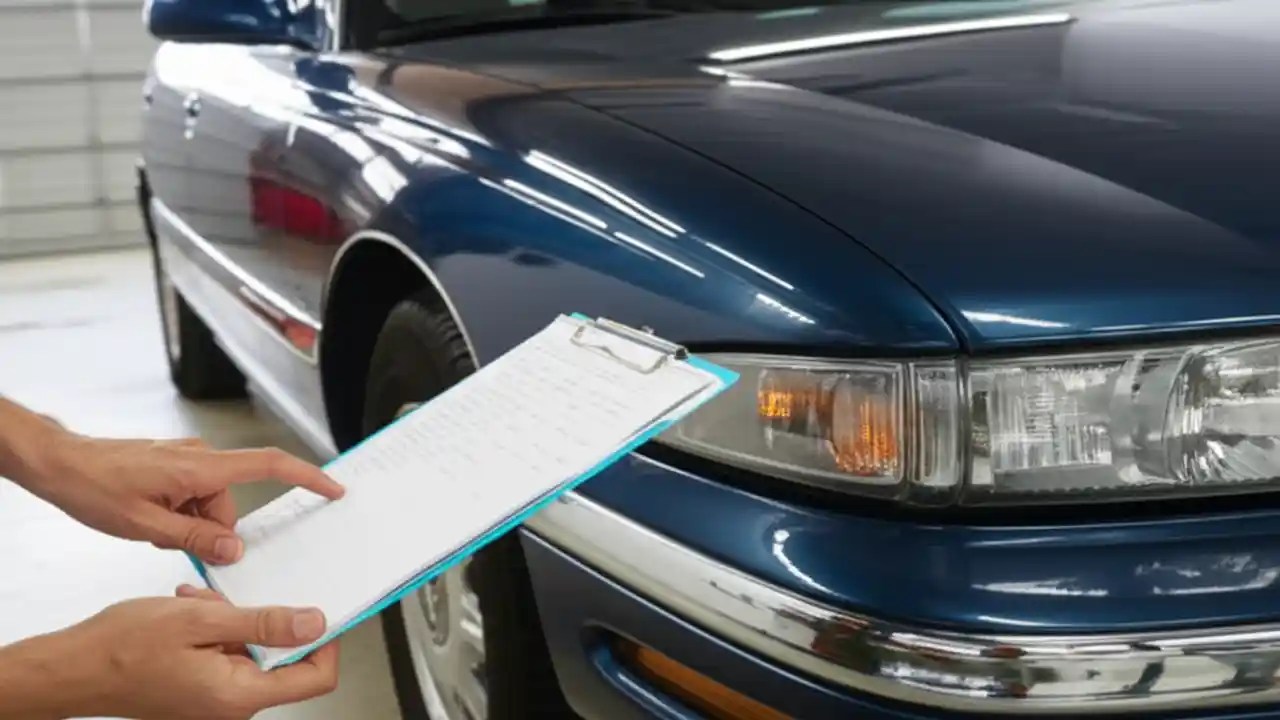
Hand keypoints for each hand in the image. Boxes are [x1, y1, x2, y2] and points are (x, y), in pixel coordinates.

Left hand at [25, 436, 343, 564]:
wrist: (58, 463)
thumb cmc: (93, 486)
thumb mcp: (144, 525)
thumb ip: (194, 538)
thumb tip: (233, 549)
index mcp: (200, 468)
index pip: (269, 465)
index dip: (307, 476)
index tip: (332, 489)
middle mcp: (199, 458)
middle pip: (231, 502)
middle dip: (213, 530)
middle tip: (176, 544)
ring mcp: (185, 460)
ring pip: (209, 504)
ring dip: (190, 525)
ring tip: (152, 530)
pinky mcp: (172, 465)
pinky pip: (192, 496)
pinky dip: (179, 515)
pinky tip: (150, 520)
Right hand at [43, 590, 337, 719]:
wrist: (71, 668)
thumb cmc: (122, 648)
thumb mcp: (202, 620)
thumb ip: (264, 623)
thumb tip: (314, 623)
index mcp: (239, 694)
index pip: (315, 677)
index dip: (326, 641)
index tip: (320, 609)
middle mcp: (231, 704)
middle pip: (282, 660)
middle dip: (262, 620)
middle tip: (229, 600)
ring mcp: (214, 699)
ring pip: (249, 648)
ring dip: (231, 619)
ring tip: (197, 605)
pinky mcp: (200, 689)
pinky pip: (225, 653)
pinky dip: (213, 628)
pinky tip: (188, 613)